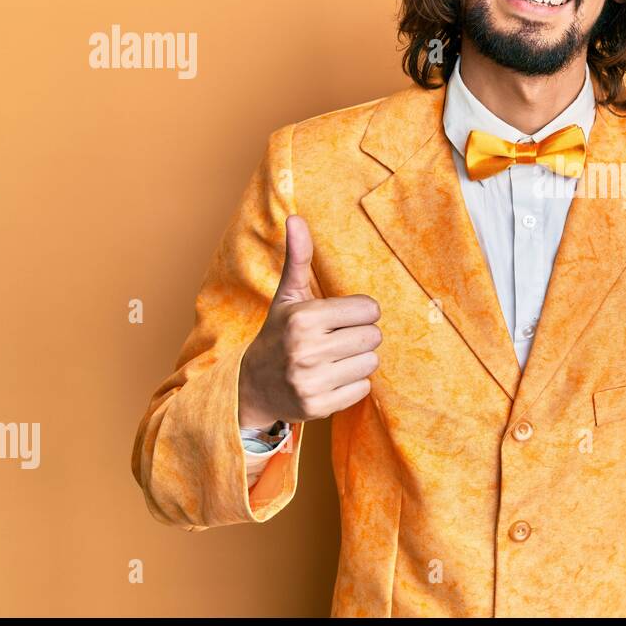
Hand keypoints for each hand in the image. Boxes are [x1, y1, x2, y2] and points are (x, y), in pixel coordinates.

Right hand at [238, 214, 380, 428]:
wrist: (251, 387)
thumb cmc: (279, 334)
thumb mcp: (287, 297)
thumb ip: (298, 258)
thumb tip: (296, 218)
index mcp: (303, 318)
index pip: (369, 309)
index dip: (359, 312)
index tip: (338, 318)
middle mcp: (306, 350)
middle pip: (374, 336)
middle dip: (360, 336)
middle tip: (337, 340)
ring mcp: (312, 381)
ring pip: (371, 362)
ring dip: (358, 360)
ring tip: (333, 359)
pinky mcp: (319, 406)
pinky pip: (364, 389)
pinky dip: (352, 384)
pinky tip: (330, 379)